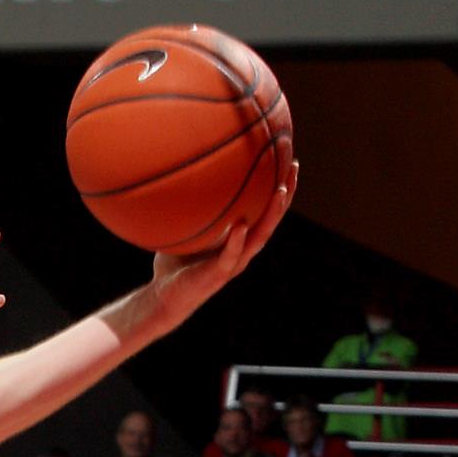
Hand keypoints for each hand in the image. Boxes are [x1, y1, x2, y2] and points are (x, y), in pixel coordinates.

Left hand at [147, 160, 297, 321]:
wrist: (164, 297)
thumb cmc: (176, 263)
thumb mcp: (187, 230)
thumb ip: (191, 209)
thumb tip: (180, 174)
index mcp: (239, 238)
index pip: (265, 209)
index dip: (279, 186)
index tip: (287, 158)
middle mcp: (242, 249)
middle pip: (271, 218)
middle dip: (285, 192)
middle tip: (293, 166)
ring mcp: (232, 262)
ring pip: (258, 238)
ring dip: (270, 215)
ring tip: (280, 193)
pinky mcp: (216, 275)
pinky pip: (229, 256)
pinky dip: (235, 241)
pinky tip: (240, 226)